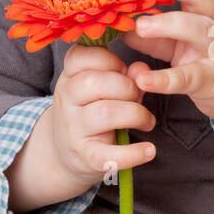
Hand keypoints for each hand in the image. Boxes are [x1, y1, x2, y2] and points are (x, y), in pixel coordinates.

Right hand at [50, 42, 157, 178]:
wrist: (65, 152)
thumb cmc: (92, 112)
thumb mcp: (102, 89)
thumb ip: (125, 76)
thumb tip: (142, 69)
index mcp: (69, 78)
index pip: (79, 56)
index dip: (108, 59)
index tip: (122, 70)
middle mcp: (66, 100)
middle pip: (93, 82)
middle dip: (126, 87)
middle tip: (138, 97)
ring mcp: (73, 129)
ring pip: (105, 113)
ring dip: (136, 114)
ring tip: (147, 121)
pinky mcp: (85, 156)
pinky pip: (108, 155)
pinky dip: (132, 154)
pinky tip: (148, 150)